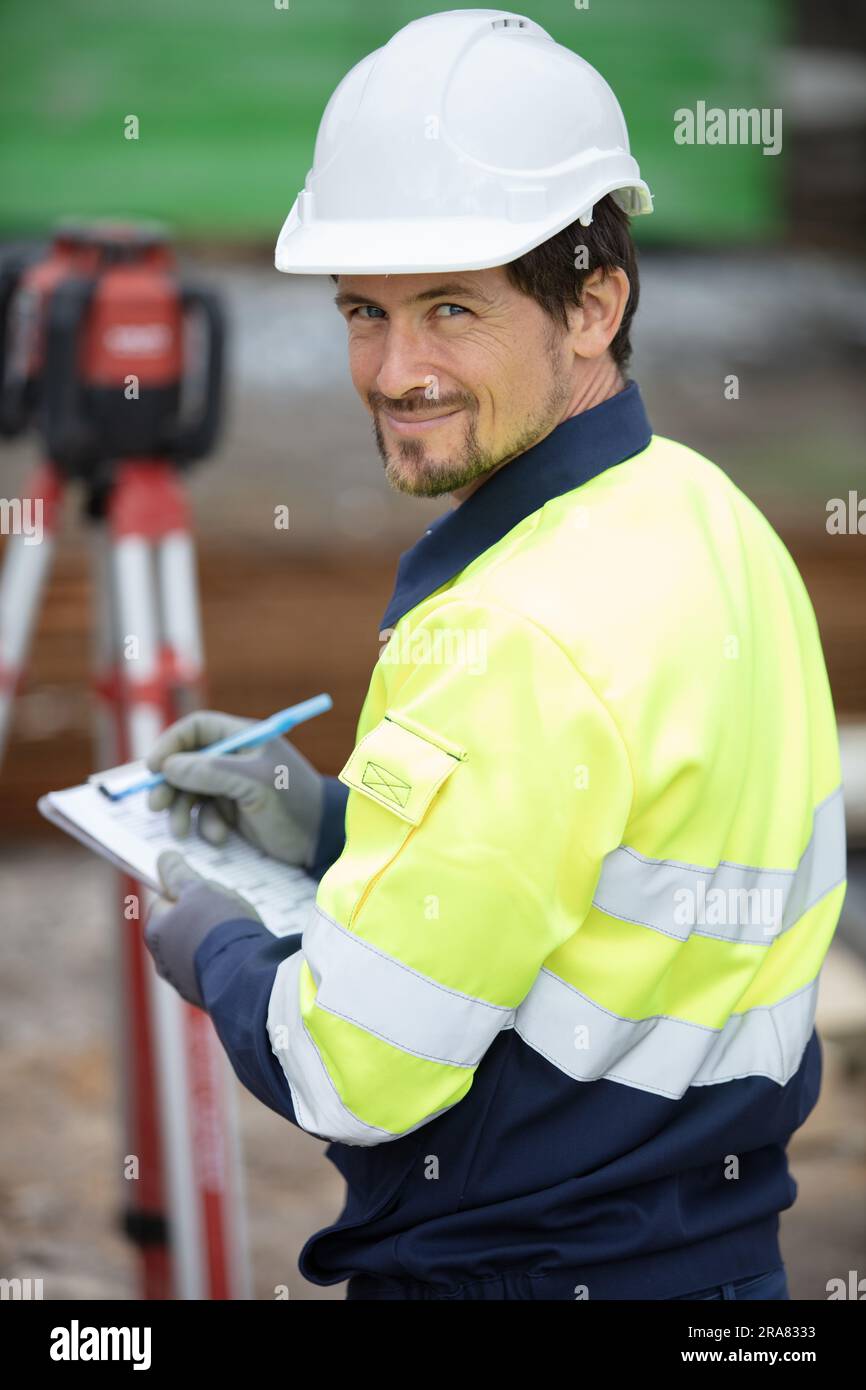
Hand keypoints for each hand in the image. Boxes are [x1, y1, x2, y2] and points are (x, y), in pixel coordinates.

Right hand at [144, 708, 324, 866]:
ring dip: (182, 810)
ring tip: (180, 830)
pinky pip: (205, 813)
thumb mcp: (255, 784)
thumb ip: (212, 772)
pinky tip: (219, 837)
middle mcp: (235, 757)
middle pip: (186, 761)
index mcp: (245, 738)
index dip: (172, 744)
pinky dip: (205, 825)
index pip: (197, 728)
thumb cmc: (294, 803)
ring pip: (191, 791)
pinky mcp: (233, 811)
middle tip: (156, 806)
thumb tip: (168, 767)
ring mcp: (233, 785)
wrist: (321, 841)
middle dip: (169, 784)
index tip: (153, 767)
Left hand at [144, 849, 263, 1007]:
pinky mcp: (207, 998)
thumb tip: (164, 857)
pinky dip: (226, 963)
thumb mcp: (200, 889)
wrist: (245, 977)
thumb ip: (179, 874)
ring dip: (214, 943)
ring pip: (198, 952)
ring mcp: (184, 983)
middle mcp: (162, 962)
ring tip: (240, 935)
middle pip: (182, 929)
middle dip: (202, 920)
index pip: (165, 902)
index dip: (187, 893)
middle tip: (227, 912)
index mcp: (155, 933)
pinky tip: (244, 956)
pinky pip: (216, 972)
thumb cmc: (219, 926)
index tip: (206, 892)